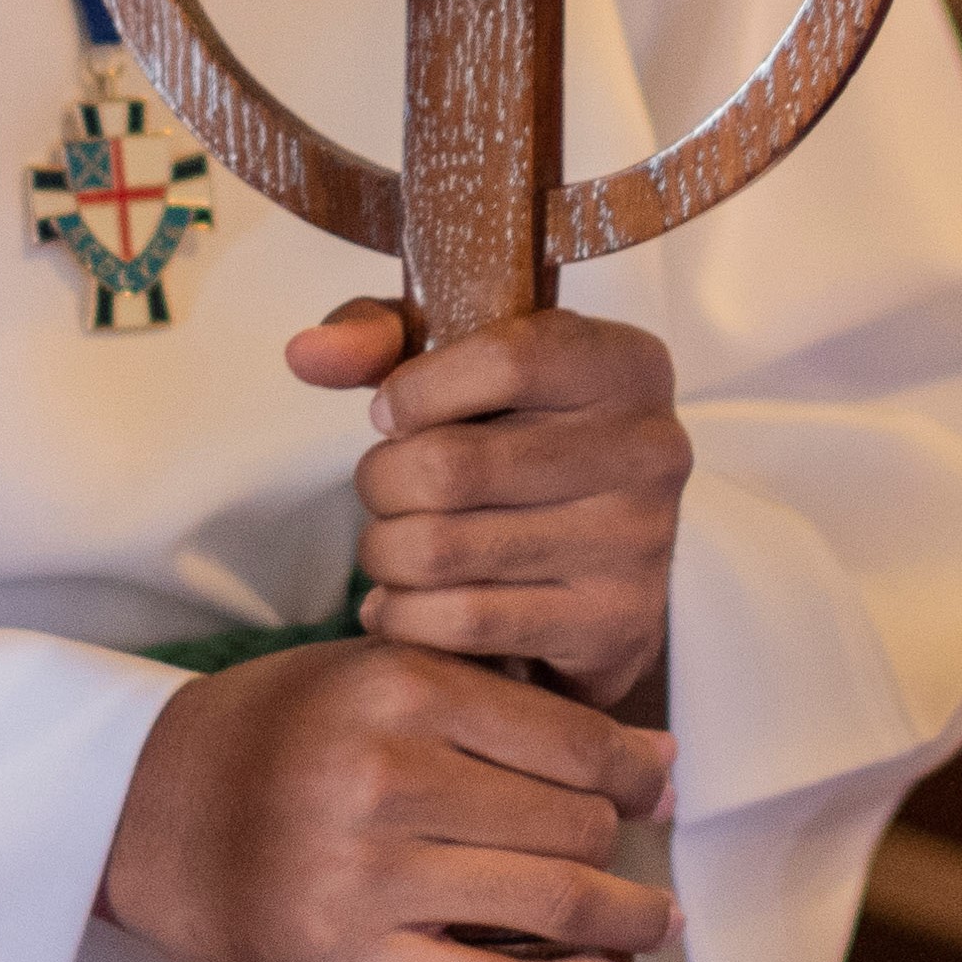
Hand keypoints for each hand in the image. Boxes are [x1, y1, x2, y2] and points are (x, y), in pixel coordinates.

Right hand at [103, 639, 678, 961]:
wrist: (134, 809)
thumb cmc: (269, 735)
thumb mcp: (366, 675)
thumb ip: (485, 700)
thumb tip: (641, 754)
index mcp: (401, 685)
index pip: (569, 737)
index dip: (636, 771)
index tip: (660, 788)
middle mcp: (388, 773)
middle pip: (571, 822)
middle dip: (620, 846)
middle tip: (639, 861)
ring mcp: (367, 871)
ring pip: (550, 902)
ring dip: (626, 922)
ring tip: (653, 926)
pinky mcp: (346, 956)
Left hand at [286, 301, 692, 709]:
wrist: (600, 570)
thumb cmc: (523, 445)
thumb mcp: (466, 367)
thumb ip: (383, 337)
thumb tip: (308, 355)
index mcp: (628, 365)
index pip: (505, 360)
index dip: (416, 391)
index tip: (391, 415)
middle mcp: (652, 449)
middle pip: (451, 466)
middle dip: (381, 484)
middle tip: (382, 493)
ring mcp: (640, 543)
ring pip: (444, 549)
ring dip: (385, 553)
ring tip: (389, 548)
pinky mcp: (615, 624)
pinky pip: (466, 621)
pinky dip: (406, 615)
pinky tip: (400, 603)